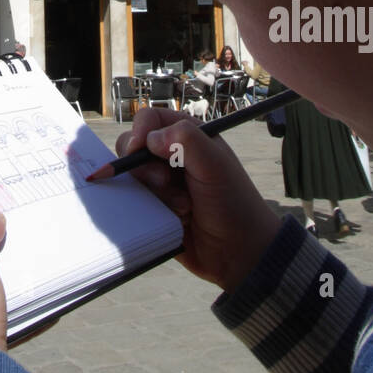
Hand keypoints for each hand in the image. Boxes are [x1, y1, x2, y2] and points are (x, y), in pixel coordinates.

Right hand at [116, 109, 281, 292]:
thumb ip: (186, 140)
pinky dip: (152, 210)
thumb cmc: (234, 203)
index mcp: (187, 137)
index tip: (137, 149)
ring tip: (183, 207)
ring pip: (134, 178)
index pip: (149, 121)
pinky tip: (177, 219)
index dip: (139, 132)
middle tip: (165, 182)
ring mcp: (162, 183)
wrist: (239, 251)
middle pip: (133, 149)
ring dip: (156, 193)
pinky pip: (136, 203)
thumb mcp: (214, 165)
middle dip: (145, 168)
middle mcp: (171, 157)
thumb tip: (150, 138)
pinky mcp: (156, 207)